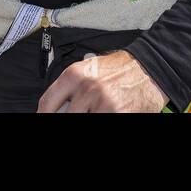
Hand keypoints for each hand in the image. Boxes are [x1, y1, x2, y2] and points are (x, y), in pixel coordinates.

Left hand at [37, 51, 168, 112]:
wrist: (147, 68)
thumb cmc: (117, 70)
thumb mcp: (88, 71)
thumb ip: (70, 89)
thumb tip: (55, 109)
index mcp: (74, 75)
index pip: (47, 103)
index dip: (43, 116)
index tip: (43, 119)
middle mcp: (86, 88)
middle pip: (65, 117)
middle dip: (68, 119)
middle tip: (80, 113)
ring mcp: (102, 103)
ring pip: (82, 121)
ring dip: (89, 116)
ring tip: (94, 110)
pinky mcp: (118, 113)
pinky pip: (102, 122)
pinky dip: (102, 118)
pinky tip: (105, 113)